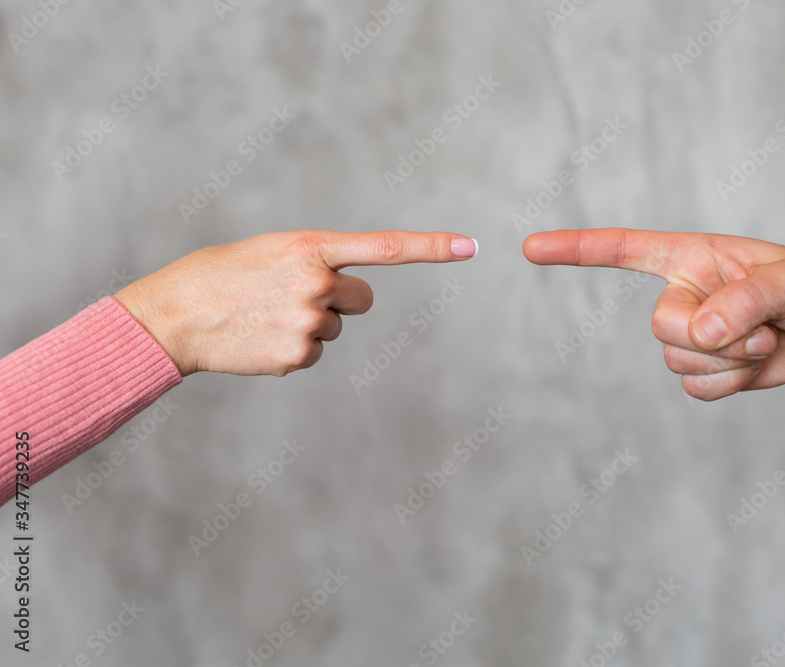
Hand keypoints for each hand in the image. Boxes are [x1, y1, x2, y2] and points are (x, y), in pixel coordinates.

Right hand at [115, 230, 477, 376]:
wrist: (175, 314)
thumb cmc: (222, 275)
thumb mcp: (273, 251)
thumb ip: (317, 260)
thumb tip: (347, 289)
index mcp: (312, 246)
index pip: (386, 247)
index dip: (433, 247)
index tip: (471, 247)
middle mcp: (318, 282)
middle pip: (363, 299)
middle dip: (340, 299)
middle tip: (294, 295)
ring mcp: (309, 322)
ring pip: (335, 328)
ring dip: (310, 323)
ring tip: (265, 315)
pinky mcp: (298, 355)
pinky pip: (314, 352)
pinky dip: (293, 348)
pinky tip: (261, 338)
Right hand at [523, 229, 784, 400]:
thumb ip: (744, 300)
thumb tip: (703, 332)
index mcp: (693, 257)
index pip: (623, 250)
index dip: (576, 249)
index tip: (531, 249)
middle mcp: (686, 294)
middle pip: (659, 325)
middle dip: (708, 336)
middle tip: (756, 330)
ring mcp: (697, 334)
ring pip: (678, 361)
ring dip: (729, 361)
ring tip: (766, 340)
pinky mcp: (712, 369)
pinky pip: (696, 389)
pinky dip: (729, 384)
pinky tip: (756, 366)